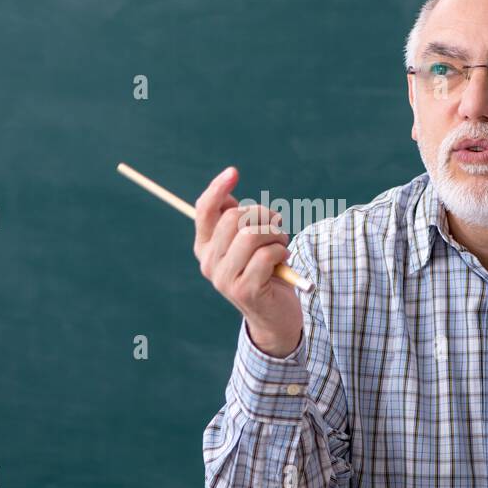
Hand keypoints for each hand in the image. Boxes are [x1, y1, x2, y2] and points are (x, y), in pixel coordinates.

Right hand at [194, 166, 304, 357]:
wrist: (275, 315)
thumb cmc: (265, 270)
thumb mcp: (248, 242)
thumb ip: (236, 220)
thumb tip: (226, 192)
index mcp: (205, 247)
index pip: (204, 210)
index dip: (217, 188)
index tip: (233, 172)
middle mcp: (208, 262)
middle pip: (235, 217)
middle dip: (264, 215)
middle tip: (277, 228)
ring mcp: (223, 279)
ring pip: (251, 234)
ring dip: (275, 234)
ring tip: (281, 244)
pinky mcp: (244, 290)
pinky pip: (266, 255)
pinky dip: (281, 251)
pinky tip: (283, 260)